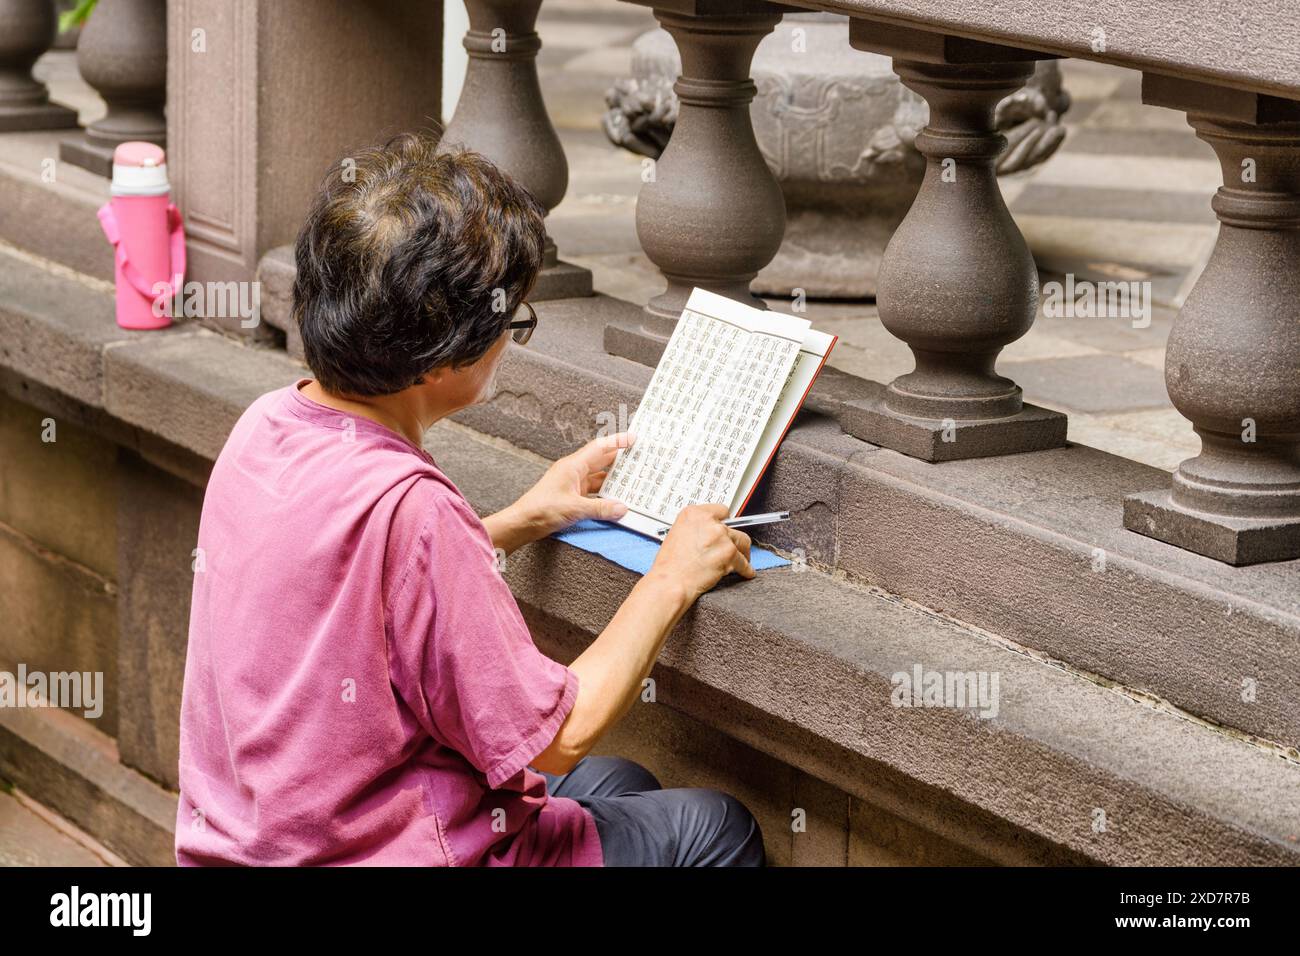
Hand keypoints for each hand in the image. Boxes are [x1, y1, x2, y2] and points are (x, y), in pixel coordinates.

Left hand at [487, 433, 633, 552]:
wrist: (523, 523)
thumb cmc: (542, 509)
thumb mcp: (575, 508)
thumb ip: (601, 508)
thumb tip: (621, 508)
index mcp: (573, 466)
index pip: (599, 448)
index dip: (617, 442)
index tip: (632, 438)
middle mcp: (573, 472)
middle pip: (601, 461)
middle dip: (619, 459)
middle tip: (637, 457)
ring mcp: (572, 485)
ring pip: (598, 478)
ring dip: (613, 480)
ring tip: (631, 480)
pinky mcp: (571, 497)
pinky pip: (593, 493)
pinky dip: (604, 495)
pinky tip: (615, 500)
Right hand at [648, 503, 754, 602]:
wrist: (671, 582)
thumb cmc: (670, 564)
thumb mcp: (678, 534)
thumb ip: (696, 528)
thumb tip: (710, 531)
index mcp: (694, 514)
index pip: (721, 510)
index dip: (723, 522)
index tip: (725, 529)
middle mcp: (709, 522)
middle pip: (733, 527)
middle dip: (732, 539)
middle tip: (731, 548)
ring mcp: (721, 537)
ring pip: (742, 541)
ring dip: (742, 552)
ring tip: (741, 559)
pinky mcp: (729, 553)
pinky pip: (744, 561)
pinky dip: (746, 569)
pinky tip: (746, 572)